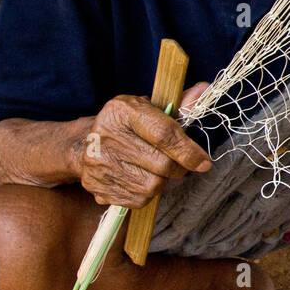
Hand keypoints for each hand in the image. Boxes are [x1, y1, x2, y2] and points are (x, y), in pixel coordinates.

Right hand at [76, 82, 212, 207]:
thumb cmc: (127, 125)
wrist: (84, 144)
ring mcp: (99, 163)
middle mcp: (106, 136)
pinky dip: (147, 194)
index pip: (164, 134)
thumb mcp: (148, 109)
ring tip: (155, 170)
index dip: (188, 150)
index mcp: (122, 111)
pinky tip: (140, 179)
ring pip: (151, 186)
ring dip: (162, 182)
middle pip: (161, 165)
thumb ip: (179, 105)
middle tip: (178, 164)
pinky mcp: (96, 186)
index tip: (204, 162)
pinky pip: (137, 200)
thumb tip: (205, 90)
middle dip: (178, 168)